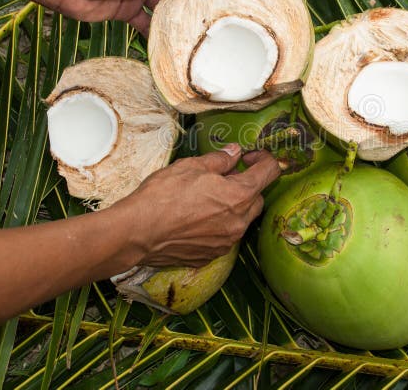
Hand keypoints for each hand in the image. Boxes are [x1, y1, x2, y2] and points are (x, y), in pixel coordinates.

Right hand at [117, 144, 280, 266]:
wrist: (138, 233)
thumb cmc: (163, 196)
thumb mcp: (192, 165)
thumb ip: (220, 159)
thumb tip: (234, 153)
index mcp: (240, 195)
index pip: (269, 172)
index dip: (262, 159)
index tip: (248, 157)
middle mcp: (239, 222)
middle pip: (257, 199)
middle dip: (246, 186)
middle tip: (223, 177)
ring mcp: (226, 242)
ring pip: (241, 220)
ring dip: (232, 207)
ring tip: (205, 198)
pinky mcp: (211, 255)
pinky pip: (223, 237)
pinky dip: (217, 226)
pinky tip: (195, 218)